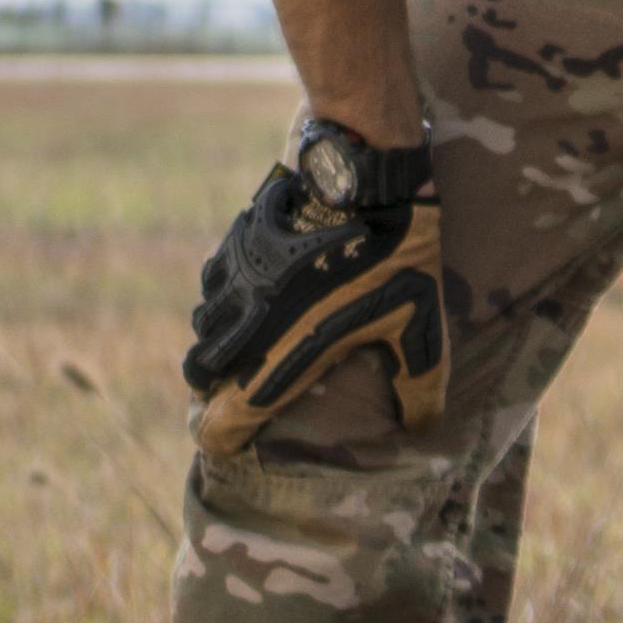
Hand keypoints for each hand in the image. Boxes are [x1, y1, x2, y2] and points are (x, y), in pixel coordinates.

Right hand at [183, 171, 445, 453]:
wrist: (366, 178)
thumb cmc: (398, 256)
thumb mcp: (420, 323)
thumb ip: (420, 380)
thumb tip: (423, 427)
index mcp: (290, 349)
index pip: (233, 410)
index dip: (222, 434)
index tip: (222, 444)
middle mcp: (250, 320)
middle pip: (199, 371)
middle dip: (211, 390)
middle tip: (233, 394)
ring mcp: (236, 279)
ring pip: (202, 326)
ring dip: (215, 343)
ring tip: (242, 348)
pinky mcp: (234, 244)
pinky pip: (211, 285)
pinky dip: (220, 301)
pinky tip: (247, 300)